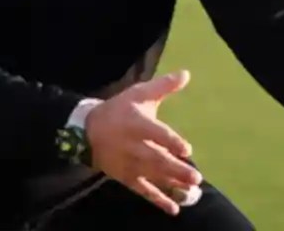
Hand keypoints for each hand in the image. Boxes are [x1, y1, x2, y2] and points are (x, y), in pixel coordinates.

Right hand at [86, 70, 202, 215]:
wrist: (88, 130)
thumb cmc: (119, 110)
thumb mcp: (138, 94)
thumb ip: (163, 87)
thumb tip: (186, 74)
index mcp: (137, 123)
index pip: (156, 134)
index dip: (171, 142)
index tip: (187, 149)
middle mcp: (133, 146)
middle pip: (156, 160)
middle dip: (176, 169)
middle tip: (195, 177)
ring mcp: (129, 164)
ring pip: (152, 177)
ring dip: (172, 185)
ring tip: (191, 191)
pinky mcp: (126, 177)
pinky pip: (142, 191)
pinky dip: (157, 200)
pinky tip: (173, 208)